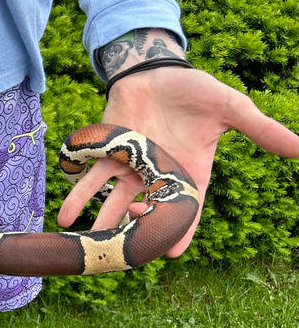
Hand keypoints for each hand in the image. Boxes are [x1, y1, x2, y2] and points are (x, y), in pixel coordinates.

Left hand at [57, 66, 298, 256]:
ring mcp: (129, 169)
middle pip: (147, 214)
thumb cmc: (196, 91)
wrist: (157, 71)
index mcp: (189, 172)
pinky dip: (78, 197)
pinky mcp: (107, 156)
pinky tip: (65, 217)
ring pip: (114, 204)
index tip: (171, 253)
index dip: (179, 230)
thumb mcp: (232, 109)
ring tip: (90, 246)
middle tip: (124, 256)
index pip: (185, 209)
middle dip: (135, 234)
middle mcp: (157, 178)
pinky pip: (90, 180)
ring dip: (102, 224)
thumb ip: (262, 131)